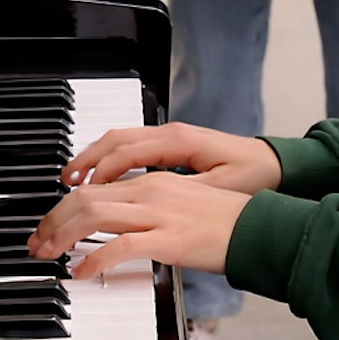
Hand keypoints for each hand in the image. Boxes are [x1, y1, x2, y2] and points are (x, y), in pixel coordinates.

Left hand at [28, 173, 250, 280]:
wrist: (259, 229)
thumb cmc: (227, 223)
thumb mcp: (183, 206)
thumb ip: (152, 212)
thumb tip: (123, 231)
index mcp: (154, 181)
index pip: (94, 187)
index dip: (63, 206)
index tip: (50, 226)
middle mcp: (151, 190)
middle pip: (85, 197)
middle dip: (52, 220)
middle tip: (37, 243)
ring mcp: (159, 213)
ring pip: (94, 215)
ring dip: (63, 235)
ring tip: (49, 254)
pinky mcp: (168, 239)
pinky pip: (119, 246)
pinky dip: (93, 259)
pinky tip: (81, 271)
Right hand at [62, 122, 281, 195]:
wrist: (276, 165)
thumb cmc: (252, 177)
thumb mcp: (218, 190)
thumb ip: (181, 195)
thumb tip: (146, 205)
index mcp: (178, 142)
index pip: (123, 154)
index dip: (97, 176)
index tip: (78, 197)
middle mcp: (169, 134)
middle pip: (112, 142)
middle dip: (82, 165)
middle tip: (62, 188)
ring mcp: (169, 137)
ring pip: (117, 141)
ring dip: (91, 161)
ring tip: (70, 184)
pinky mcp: (171, 145)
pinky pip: (129, 148)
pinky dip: (108, 161)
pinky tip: (99, 180)